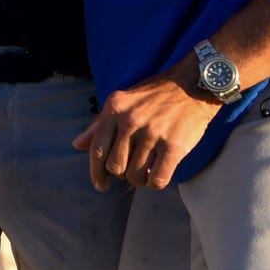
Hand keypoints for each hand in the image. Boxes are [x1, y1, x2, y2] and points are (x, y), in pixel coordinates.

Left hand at [73, 69, 219, 190]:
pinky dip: (155, 183)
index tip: (101, 184)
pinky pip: (157, 180)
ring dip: (139, 179)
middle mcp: (130, 121)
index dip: (96, 172)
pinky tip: (157, 174)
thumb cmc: (155, 94)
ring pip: (135, 176)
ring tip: (146, 170)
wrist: (192, 85)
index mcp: (114, 109)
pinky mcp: (174, 146)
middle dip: (121, 174)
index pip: (97, 149)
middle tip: (131, 169)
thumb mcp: (122, 101)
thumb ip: (99, 124)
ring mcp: (152, 134)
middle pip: (115, 167)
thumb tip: (77, 145)